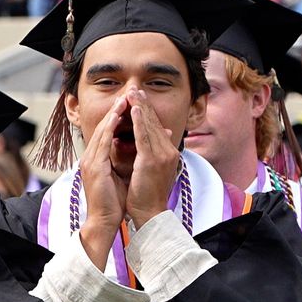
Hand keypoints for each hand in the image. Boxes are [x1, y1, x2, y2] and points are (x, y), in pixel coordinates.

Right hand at [77, 93, 129, 269]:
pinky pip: (103, 140)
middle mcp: (90, 158)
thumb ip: (126, 160)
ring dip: (114, 112)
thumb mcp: (121, 176)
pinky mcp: (95, 166)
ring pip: (103, 130)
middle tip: (128, 93)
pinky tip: (119, 114)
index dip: (118, 117)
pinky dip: (111, 126)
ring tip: (125, 98)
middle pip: (103, 127)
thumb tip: (141, 148)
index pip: (107, 133)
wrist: (105, 221)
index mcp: (96, 160)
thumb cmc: (115, 202)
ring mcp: (90, 161)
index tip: (130, 104)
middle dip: (116, 109)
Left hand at [125, 88, 181, 225]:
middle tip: (135, 88)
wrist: (148, 212)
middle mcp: (168, 151)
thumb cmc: (146, 194)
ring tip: (133, 93)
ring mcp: (162, 155)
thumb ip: (153, 152)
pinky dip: (140, 121)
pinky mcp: (152, 160)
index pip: (156, 127)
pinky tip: (134, 110)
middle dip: (144, 104)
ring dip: (141, 108)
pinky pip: (144, 136)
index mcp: (167, 153)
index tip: (138, 98)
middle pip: (155, 122)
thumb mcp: (151, 169)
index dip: (147, 112)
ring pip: (150, 126)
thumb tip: (161, 135)